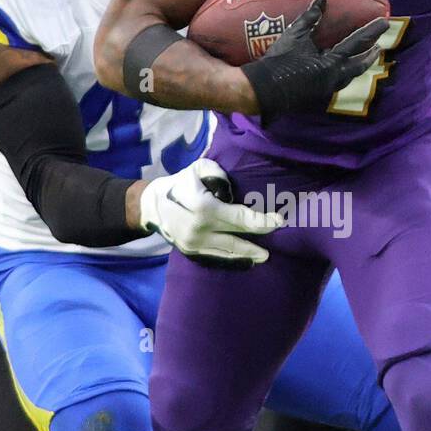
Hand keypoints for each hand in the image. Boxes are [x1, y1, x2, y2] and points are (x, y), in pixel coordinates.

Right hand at [138, 158, 283, 265]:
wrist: (151, 205)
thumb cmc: (180, 183)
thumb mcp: (198, 169)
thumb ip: (219, 175)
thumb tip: (234, 191)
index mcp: (203, 208)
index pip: (240, 217)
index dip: (261, 221)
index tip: (279, 221)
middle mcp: (199, 230)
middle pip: (237, 237)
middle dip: (258, 237)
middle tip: (277, 235)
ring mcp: (194, 245)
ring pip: (228, 252)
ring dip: (248, 254)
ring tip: (264, 256)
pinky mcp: (190, 253)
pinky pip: (216, 258)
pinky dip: (232, 260)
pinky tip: (246, 261)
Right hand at [241, 0, 387, 120]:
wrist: (263, 89)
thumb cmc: (279, 60)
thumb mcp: (295, 35)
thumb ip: (311, 17)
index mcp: (331, 64)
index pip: (357, 44)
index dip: (371, 32)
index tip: (384, 23)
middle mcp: (334, 79)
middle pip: (359, 67)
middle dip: (369, 56)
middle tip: (378, 47)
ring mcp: (326, 90)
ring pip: (349, 77)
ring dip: (357, 66)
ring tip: (361, 59)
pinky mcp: (317, 96)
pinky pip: (336, 83)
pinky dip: (343, 74)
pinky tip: (338, 71)